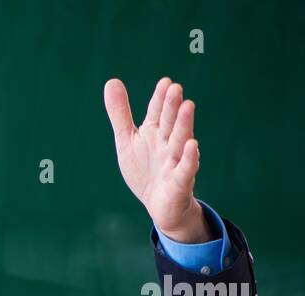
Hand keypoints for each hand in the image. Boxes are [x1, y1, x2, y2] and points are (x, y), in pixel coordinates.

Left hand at [104, 77, 213, 243]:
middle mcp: (167, 144)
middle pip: (170, 123)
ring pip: (180, 141)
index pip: (157, 112)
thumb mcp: (127, 140)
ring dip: (184, 125)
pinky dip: (190, 158)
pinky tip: (193, 145)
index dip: (160, 98)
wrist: (159, 205)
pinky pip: (186, 169)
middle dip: (172, 107)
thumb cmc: (144, 169)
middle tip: (175, 88)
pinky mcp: (180, 181)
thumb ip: (120, 114)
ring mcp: (175, 161)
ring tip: (188, 106)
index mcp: (154, 132)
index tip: (165, 82)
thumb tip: (111, 81)